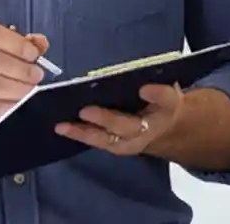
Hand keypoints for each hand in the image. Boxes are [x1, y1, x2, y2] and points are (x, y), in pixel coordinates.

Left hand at [54, 83, 183, 155]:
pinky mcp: (117, 146)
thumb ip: (154, 84)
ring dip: (84, 132)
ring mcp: (132, 140)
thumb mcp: (164, 86)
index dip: (156, 94)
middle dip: (106, 119)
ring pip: (108, 139)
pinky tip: (62, 128)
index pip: (165, 99)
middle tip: (85, 110)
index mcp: (167, 106)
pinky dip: (80, 135)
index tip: (144, 89)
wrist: (165, 127)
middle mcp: (149, 127)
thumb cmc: (159, 100)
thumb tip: (140, 84)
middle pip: (128, 125)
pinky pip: (98, 142)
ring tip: (63, 126)